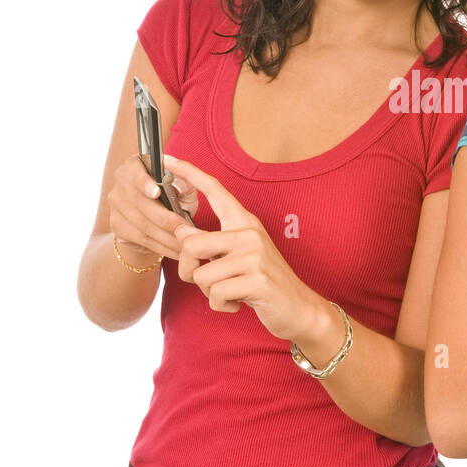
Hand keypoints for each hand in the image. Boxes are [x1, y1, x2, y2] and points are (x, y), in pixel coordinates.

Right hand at [108, 154, 197, 262]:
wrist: (152, 219)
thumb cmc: (172, 197)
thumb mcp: (182, 188)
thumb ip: (185, 184)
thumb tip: (186, 183)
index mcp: (135, 165)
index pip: (136, 172)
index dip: (145, 182)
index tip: (157, 192)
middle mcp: (121, 181)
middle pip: (141, 203)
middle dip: (167, 219)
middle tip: (187, 231)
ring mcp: (115, 204)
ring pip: (143, 224)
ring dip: (167, 237)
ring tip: (187, 245)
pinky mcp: (116, 225)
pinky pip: (141, 239)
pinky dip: (162, 246)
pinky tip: (176, 251)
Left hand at [165, 154, 324, 341]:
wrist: (298, 307)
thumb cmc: (261, 282)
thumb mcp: (236, 258)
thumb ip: (211, 244)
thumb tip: (180, 233)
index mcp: (244, 223)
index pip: (215, 191)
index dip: (190, 173)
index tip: (168, 158)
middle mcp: (250, 233)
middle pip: (192, 244)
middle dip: (189, 270)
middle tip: (208, 282)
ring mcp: (255, 256)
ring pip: (201, 275)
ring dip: (209, 293)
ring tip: (230, 293)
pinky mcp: (257, 280)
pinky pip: (216, 295)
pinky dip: (221, 306)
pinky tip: (238, 304)